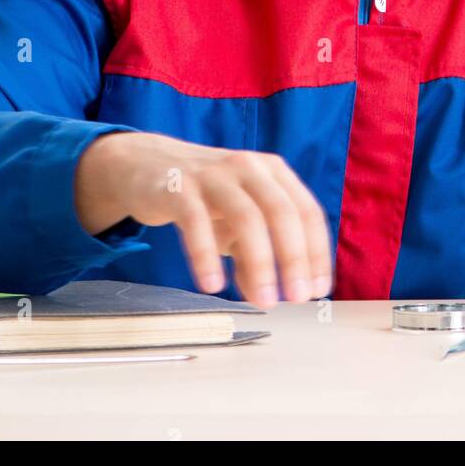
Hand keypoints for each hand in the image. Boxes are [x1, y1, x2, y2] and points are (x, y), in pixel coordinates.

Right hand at [75, 132, 332, 308]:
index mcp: (274, 172)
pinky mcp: (179, 187)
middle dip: (294, 258)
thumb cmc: (205, 198)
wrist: (146, 165)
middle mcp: (250, 168)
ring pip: (246, 217)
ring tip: (263, 301)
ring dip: (259, 263)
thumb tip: (266, 297)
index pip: (307, 211)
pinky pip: (196, 223)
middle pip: (282, 212)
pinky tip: (213, 286)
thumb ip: (251, 257)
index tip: (318, 289)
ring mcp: (215, 175)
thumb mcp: (235, 225)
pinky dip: (207, 256)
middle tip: (297, 298)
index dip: (316, 252)